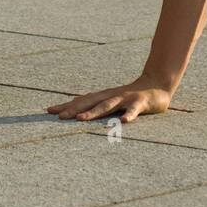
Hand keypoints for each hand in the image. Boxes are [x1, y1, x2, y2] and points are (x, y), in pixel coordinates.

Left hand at [47, 77, 171, 124]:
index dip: (66, 106)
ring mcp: (125, 98)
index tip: (49, 111)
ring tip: (80, 120)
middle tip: (58, 117)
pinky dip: (128, 115)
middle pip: (89, 102)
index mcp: (104, 96)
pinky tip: (122, 122)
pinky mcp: (140, 103)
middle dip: (73, 109)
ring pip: (107, 106)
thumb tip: (78, 111)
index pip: (81, 101)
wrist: (157, 84)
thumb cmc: (132, 96)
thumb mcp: (113, 101)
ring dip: (93, 112)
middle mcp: (111, 96)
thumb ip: (98, 105)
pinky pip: (134, 110)